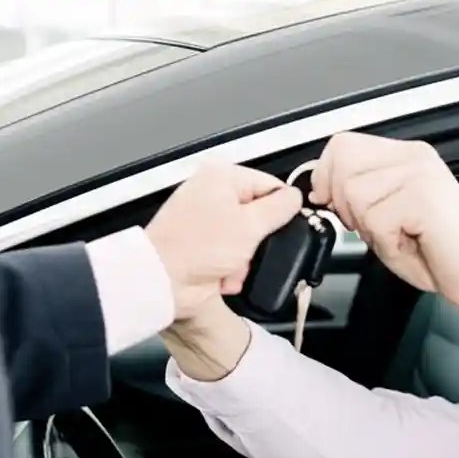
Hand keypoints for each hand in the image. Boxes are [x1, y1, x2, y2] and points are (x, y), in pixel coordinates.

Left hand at [146, 161, 301, 319]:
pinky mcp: (204, 245)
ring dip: (246, 259)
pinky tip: (222, 275)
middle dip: (259, 240)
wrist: (163, 281)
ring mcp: (207, 220)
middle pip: (260, 214)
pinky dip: (232, 268)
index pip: (270, 185)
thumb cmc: (198, 248)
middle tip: (251, 250)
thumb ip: (279, 208)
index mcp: (222, 176)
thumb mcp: (250, 225)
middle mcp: (213, 193)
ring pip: (249, 239)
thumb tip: (295, 198)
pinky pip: (233, 254)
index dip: (281, 210)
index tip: (284, 229)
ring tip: (232, 267)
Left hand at [308, 132, 458, 306]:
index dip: (327, 177)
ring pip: (354, 193)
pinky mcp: (422, 197)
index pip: (342, 144)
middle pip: (342, 162)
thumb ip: (358, 193)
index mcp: (406, 155)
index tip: (336, 204)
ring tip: (402, 237)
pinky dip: (387, 244)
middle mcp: (414, 156)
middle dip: (346, 205)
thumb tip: (319, 187)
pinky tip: (412, 245)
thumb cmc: (438, 254)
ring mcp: (419, 173)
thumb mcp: (388, 216)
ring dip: (370, 229)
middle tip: (377, 228)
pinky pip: (375, 220)